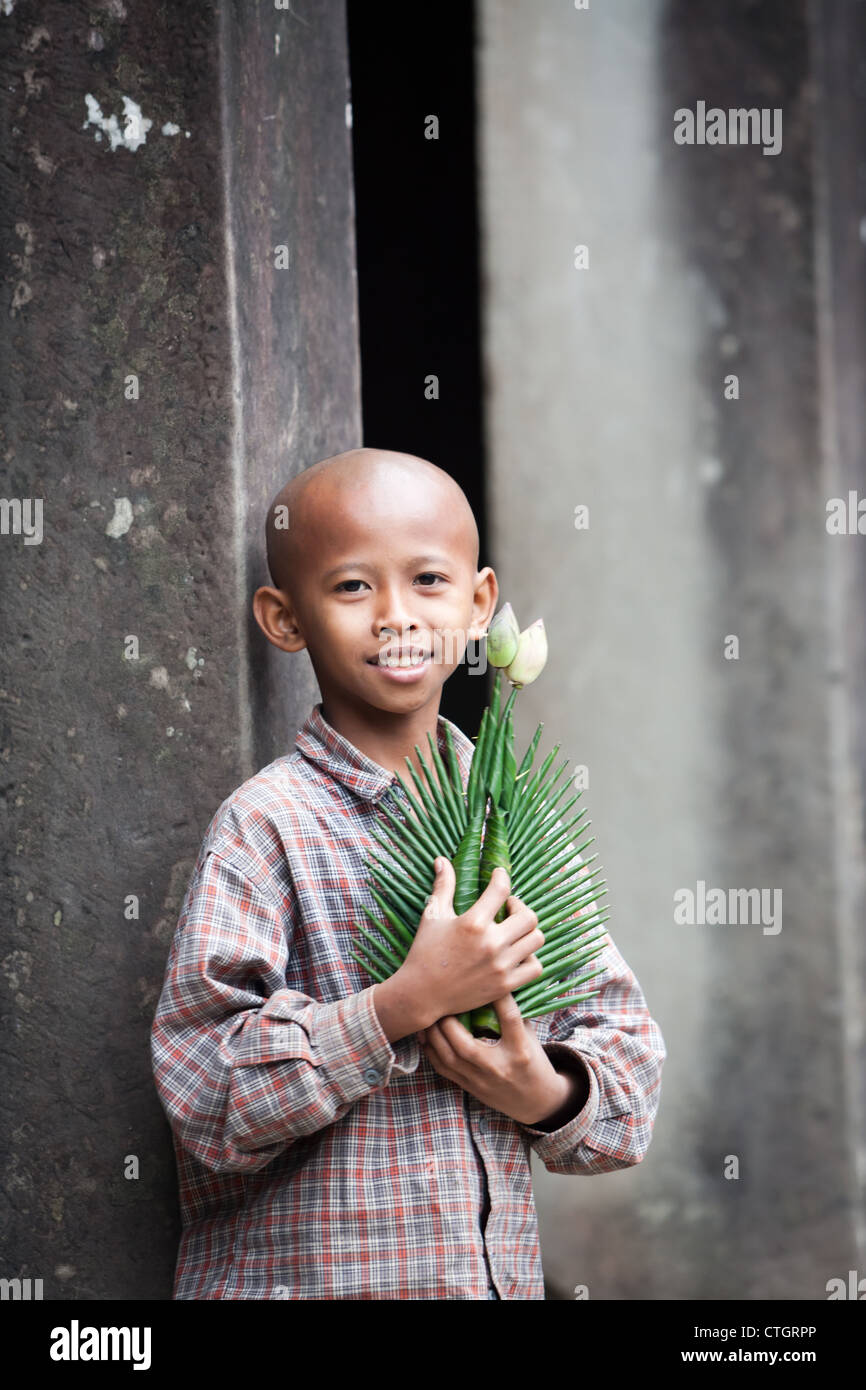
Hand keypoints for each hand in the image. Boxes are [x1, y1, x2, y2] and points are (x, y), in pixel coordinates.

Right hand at [399, 858, 545, 1025]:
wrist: (421, 994)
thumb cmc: (425, 951)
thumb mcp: (433, 915)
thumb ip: (443, 886)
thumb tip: (442, 860)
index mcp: (472, 923)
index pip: (501, 889)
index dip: (502, 876)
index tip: (498, 875)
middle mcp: (491, 943)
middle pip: (529, 916)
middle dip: (520, 907)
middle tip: (509, 908)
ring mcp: (500, 966)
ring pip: (536, 939)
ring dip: (528, 931)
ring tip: (514, 930)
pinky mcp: (505, 985)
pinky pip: (535, 967)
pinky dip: (531, 958)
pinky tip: (517, 953)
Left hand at [417, 993, 573, 1126]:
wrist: (534, 1100)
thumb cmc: (532, 1061)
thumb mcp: (529, 1037)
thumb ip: (512, 1015)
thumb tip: (492, 985)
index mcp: (520, 1051)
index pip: (509, 1019)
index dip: (498, 997)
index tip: (486, 978)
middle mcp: (500, 1067)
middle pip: (467, 1046)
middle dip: (449, 1023)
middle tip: (442, 1001)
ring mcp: (482, 1080)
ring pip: (450, 1059)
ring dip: (434, 1036)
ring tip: (428, 1017)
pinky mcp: (469, 1087)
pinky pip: (443, 1069)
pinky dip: (431, 1051)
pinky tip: (426, 1036)